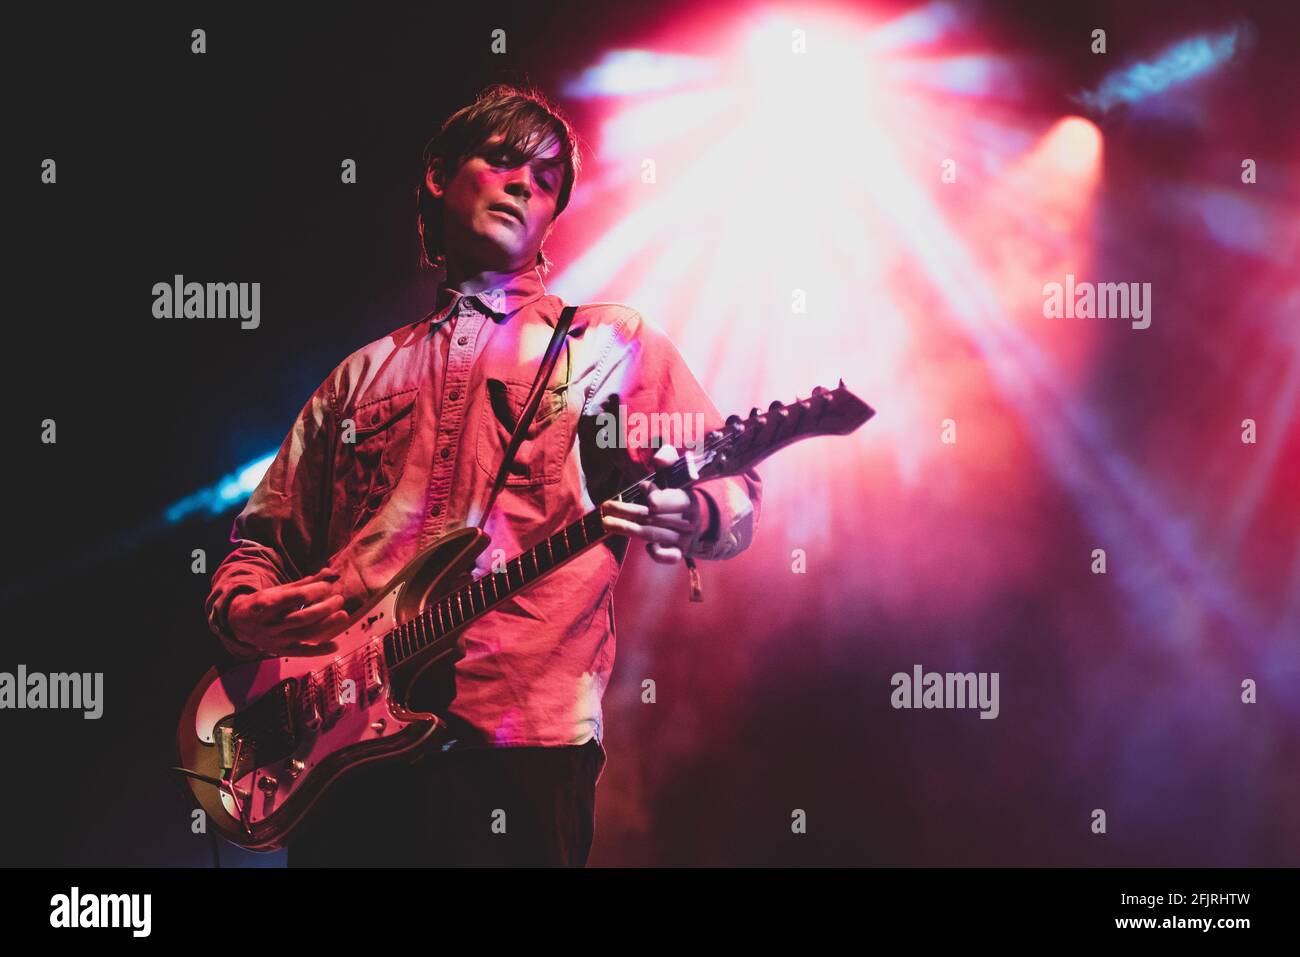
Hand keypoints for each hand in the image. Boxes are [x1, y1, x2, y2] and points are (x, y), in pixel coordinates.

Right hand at [227, 565, 349, 654]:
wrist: (238, 622)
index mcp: (269, 603)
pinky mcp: (281, 650)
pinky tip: (335, 646)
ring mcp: (276, 639)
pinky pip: (301, 652)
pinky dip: (318, 650)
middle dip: (324, 608)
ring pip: (304, 634)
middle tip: (339, 599)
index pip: (296, 597)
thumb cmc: (264, 602)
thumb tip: (329, 573)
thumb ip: (304, 583)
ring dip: (326, 625)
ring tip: (343, 614)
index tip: (328, 585)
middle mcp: (272, 623)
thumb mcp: (279, 590)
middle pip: (302, 617)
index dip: (315, 590)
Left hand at [600, 445, 706, 564]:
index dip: (652, 494)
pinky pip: (668, 557)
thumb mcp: (678, 472)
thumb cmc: (681, 492)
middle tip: (606, 507)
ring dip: (627, 529)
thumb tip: (660, 458)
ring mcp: (683, 538)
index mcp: (688, 501)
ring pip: (652, 534)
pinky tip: (647, 547)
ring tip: (606, 522)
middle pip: (651, 517)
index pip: (665, 501)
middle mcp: (687, 521)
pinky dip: (658, 554)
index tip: (642, 487)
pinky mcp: (678, 552)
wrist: (702, 520)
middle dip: (626, 511)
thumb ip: (669, 459)